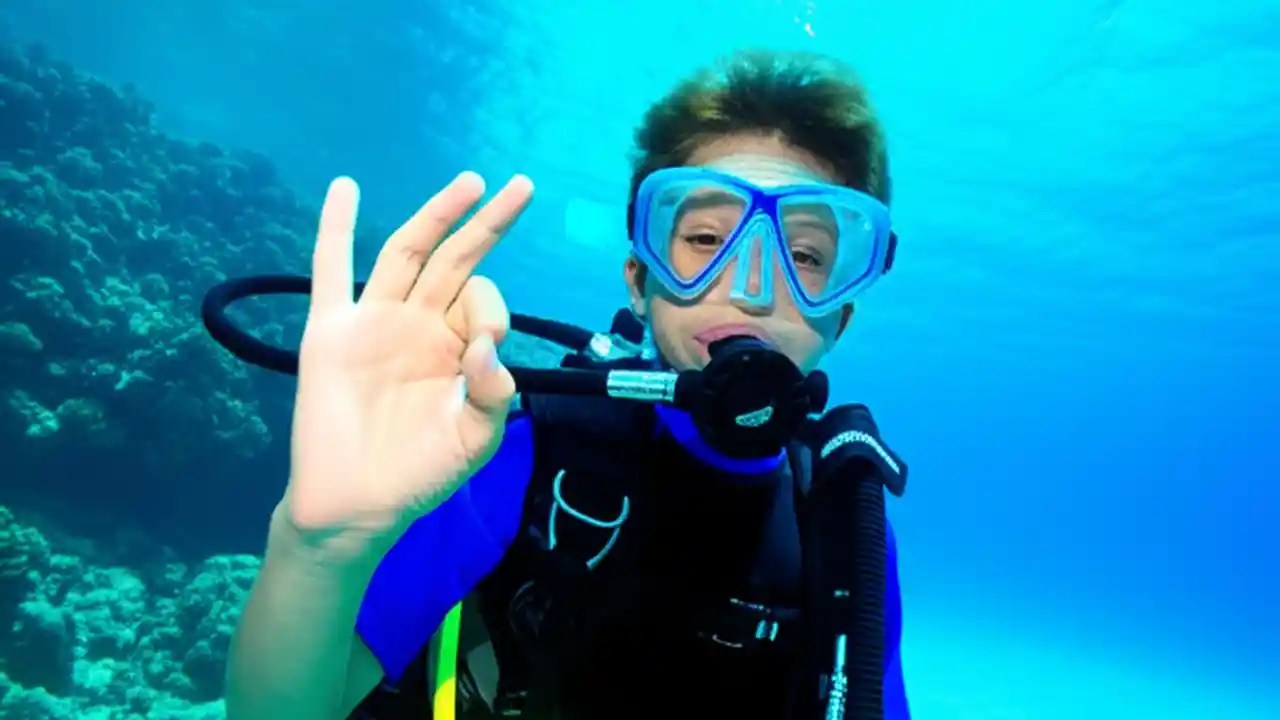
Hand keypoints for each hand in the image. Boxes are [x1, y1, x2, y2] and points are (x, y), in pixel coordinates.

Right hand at [283, 171, 533, 554]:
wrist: (356, 504)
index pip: (482, 301)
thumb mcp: (475, 439)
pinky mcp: (331, 331)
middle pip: (456, 259)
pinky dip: (334, 229)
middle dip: (489, 223)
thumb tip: (487, 344)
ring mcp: (374, 322)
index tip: (483, 345)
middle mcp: (419, 324)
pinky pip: (330, 271)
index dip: (492, 308)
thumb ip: (492, 393)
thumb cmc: (420, 473)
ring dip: (435, 215)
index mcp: (455, 347)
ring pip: (407, 253)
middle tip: (522, 186)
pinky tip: (344, 189)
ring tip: (468, 182)